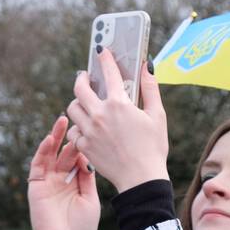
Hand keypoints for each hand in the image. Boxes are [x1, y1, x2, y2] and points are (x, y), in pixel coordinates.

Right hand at [27, 115, 99, 229]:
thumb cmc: (82, 227)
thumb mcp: (90, 199)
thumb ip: (88, 178)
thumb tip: (88, 155)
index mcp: (77, 182)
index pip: (79, 157)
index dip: (85, 143)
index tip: (94, 129)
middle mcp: (62, 179)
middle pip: (66, 152)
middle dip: (72, 136)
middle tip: (79, 118)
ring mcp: (48, 181)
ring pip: (51, 154)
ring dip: (55, 137)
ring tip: (63, 120)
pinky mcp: (36, 185)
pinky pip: (38, 165)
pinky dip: (43, 151)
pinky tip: (50, 139)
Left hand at [66, 50, 169, 193]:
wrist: (140, 179)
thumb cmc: (153, 148)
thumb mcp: (157, 116)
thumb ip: (150, 89)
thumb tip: (147, 67)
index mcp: (119, 104)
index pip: (109, 72)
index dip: (105, 58)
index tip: (102, 50)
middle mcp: (100, 114)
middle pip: (79, 88)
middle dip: (81, 79)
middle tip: (85, 77)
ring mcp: (90, 131)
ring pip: (72, 109)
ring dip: (77, 103)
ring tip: (84, 104)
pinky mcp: (85, 147)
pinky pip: (73, 131)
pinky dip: (78, 128)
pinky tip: (86, 128)